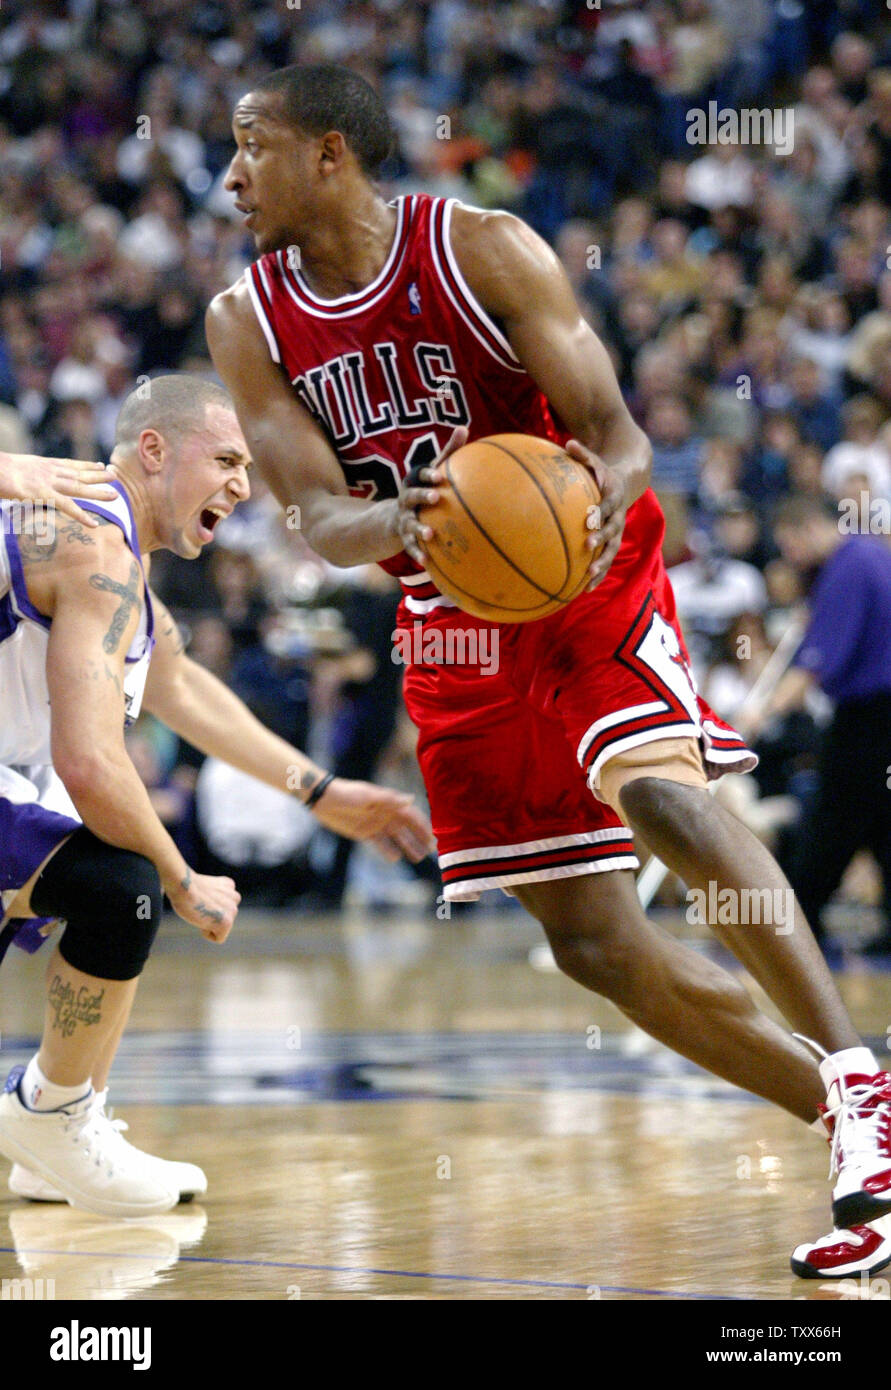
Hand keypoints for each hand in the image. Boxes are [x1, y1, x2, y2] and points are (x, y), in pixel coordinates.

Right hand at [0, 451, 118, 527]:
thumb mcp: (16, 466)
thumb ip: (27, 471)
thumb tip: (26, 477)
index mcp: (43, 463)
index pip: (70, 464)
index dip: (86, 465)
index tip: (100, 465)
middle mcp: (50, 471)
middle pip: (79, 473)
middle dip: (98, 476)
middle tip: (115, 477)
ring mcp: (48, 482)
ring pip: (78, 488)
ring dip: (97, 492)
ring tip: (115, 496)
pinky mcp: (44, 495)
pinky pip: (67, 507)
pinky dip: (81, 516)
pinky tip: (93, 524)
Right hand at [166, 868, 240, 942]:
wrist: (184, 886)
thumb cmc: (184, 888)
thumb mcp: (204, 889)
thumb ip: (212, 899)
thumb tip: (212, 912)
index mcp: (229, 886)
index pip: (221, 907)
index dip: (206, 906)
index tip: (198, 898)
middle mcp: (234, 897)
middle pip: (222, 918)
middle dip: (210, 916)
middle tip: (199, 906)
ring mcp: (232, 910)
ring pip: (221, 928)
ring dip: (209, 923)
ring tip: (200, 911)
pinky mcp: (227, 922)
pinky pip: (218, 938)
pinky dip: (206, 933)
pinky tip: (201, 919)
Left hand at [310, 778, 435, 862]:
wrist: (325, 799)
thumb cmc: (348, 793)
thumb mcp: (369, 795)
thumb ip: (390, 799)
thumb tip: (411, 799)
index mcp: (389, 803)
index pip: (411, 816)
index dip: (423, 826)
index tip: (433, 838)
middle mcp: (386, 814)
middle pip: (407, 828)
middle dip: (419, 839)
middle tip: (430, 852)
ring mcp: (376, 824)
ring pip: (396, 838)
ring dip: (408, 847)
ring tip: (418, 858)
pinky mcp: (365, 833)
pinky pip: (380, 844)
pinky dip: (388, 851)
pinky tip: (396, 858)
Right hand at [395, 425, 467, 563]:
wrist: (393, 518)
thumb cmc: (424, 490)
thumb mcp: (433, 471)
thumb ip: (448, 452)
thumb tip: (464, 427)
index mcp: (413, 482)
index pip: (418, 475)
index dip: (427, 475)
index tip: (439, 476)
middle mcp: (406, 500)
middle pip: (411, 496)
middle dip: (422, 496)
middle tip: (436, 498)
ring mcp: (404, 519)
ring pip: (410, 524)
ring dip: (419, 529)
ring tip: (430, 534)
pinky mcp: (404, 538)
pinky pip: (410, 547)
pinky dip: (417, 553)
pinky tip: (427, 562)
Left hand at [563, 440, 628, 590]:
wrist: (627, 481)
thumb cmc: (601, 470)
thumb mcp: (594, 459)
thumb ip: (583, 454)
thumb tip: (568, 443)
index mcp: (613, 495)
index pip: (607, 503)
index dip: (600, 510)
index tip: (589, 517)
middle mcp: (618, 515)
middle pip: (612, 528)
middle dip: (601, 537)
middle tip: (588, 545)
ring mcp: (617, 530)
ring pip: (612, 549)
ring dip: (602, 563)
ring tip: (589, 577)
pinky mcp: (612, 541)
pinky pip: (606, 559)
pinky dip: (598, 574)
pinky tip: (585, 589)